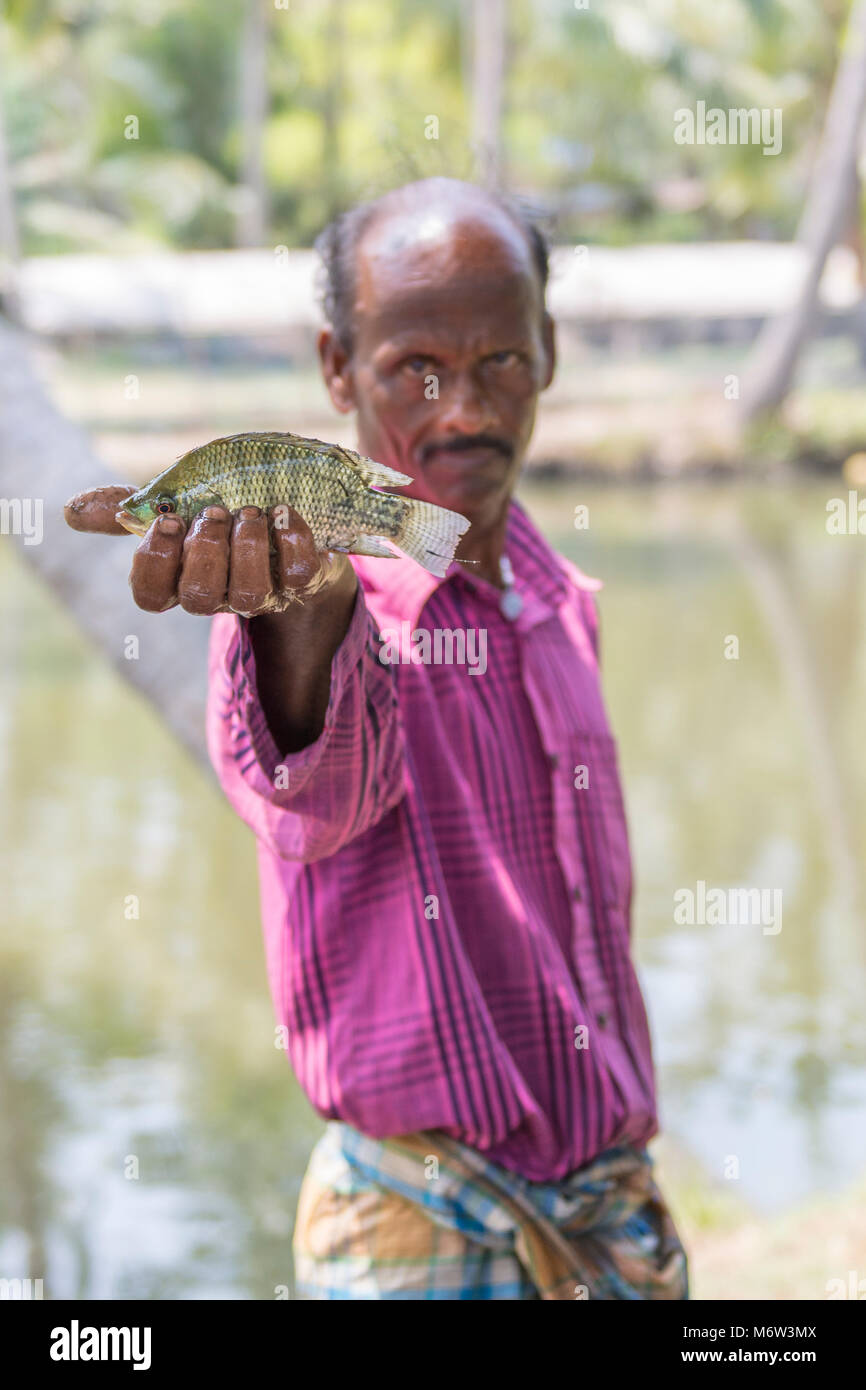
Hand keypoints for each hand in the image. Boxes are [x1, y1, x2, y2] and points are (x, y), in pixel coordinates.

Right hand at [64, 485, 351, 616]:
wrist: (287, 525)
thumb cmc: (221, 519)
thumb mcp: (173, 507)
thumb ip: (127, 509)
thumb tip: (72, 512)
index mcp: (180, 578)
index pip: (150, 595)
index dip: (154, 563)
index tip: (167, 521)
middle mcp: (219, 594)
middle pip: (200, 599)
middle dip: (205, 552)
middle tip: (215, 512)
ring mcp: (262, 592)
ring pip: (249, 595)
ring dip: (245, 548)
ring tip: (249, 513)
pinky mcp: (302, 580)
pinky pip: (297, 573)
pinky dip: (291, 540)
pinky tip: (283, 513)